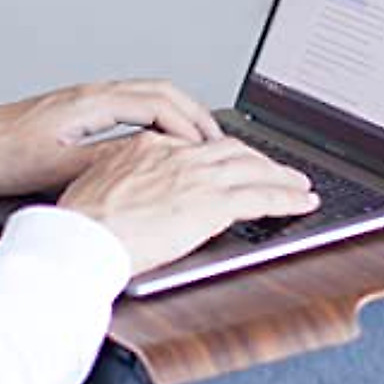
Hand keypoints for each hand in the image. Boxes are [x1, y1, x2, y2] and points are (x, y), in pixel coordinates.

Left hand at [0, 79, 222, 196]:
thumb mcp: (55, 167)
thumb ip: (103, 161)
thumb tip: (146, 161)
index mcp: (90, 103)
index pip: (156, 103)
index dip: (187, 126)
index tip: (207, 149)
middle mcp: (93, 94)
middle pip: (161, 91)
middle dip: (195, 114)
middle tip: (219, 142)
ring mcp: (87, 99)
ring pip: (149, 95)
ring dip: (179, 115)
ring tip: (200, 142)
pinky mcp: (80, 110)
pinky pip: (134, 104)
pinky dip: (159, 118)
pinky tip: (163, 141)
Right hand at [58, 133, 319, 276]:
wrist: (82, 236)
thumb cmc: (81, 224)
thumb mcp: (98, 187)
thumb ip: (124, 183)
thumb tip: (131, 196)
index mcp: (149, 146)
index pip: (196, 147)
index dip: (221, 156)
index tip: (232, 163)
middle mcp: (179, 154)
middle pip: (233, 150)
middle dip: (260, 160)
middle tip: (278, 169)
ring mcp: (199, 177)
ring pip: (255, 170)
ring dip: (283, 177)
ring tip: (301, 184)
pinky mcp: (214, 203)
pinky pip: (263, 197)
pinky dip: (288, 199)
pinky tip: (302, 202)